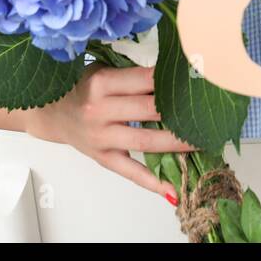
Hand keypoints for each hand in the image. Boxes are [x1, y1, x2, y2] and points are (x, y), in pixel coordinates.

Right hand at [25, 61, 196, 200]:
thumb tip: (175, 73)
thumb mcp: (101, 71)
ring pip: (146, 140)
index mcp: (101, 83)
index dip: (173, 79)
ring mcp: (102, 137)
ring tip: (202, 140)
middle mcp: (100, 111)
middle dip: (181, 109)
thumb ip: (132, 74)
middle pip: (150, 109)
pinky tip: (172, 189)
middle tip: (207, 108)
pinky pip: (130, 172)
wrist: (52, 113)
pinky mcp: (102, 158)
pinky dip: (152, 182)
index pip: (146, 79)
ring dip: (177, 142)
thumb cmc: (81, 88)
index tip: (197, 77)